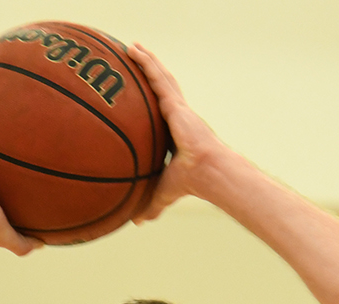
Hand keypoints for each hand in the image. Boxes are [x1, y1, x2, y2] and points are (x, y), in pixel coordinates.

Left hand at [127, 43, 233, 223]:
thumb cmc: (191, 183)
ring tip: (132, 46)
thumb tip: (136, 221)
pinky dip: (146, 63)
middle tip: (133, 58)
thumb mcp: (163, 192)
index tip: (139, 94)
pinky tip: (134, 49)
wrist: (207, 172)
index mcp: (175, 133)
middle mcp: (177, 116)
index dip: (151, 101)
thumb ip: (151, 203)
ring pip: (159, 78)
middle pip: (159, 89)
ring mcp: (177, 108)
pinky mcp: (175, 104)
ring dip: (146, 61)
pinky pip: (157, 78)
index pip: (160, 113)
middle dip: (148, 73)